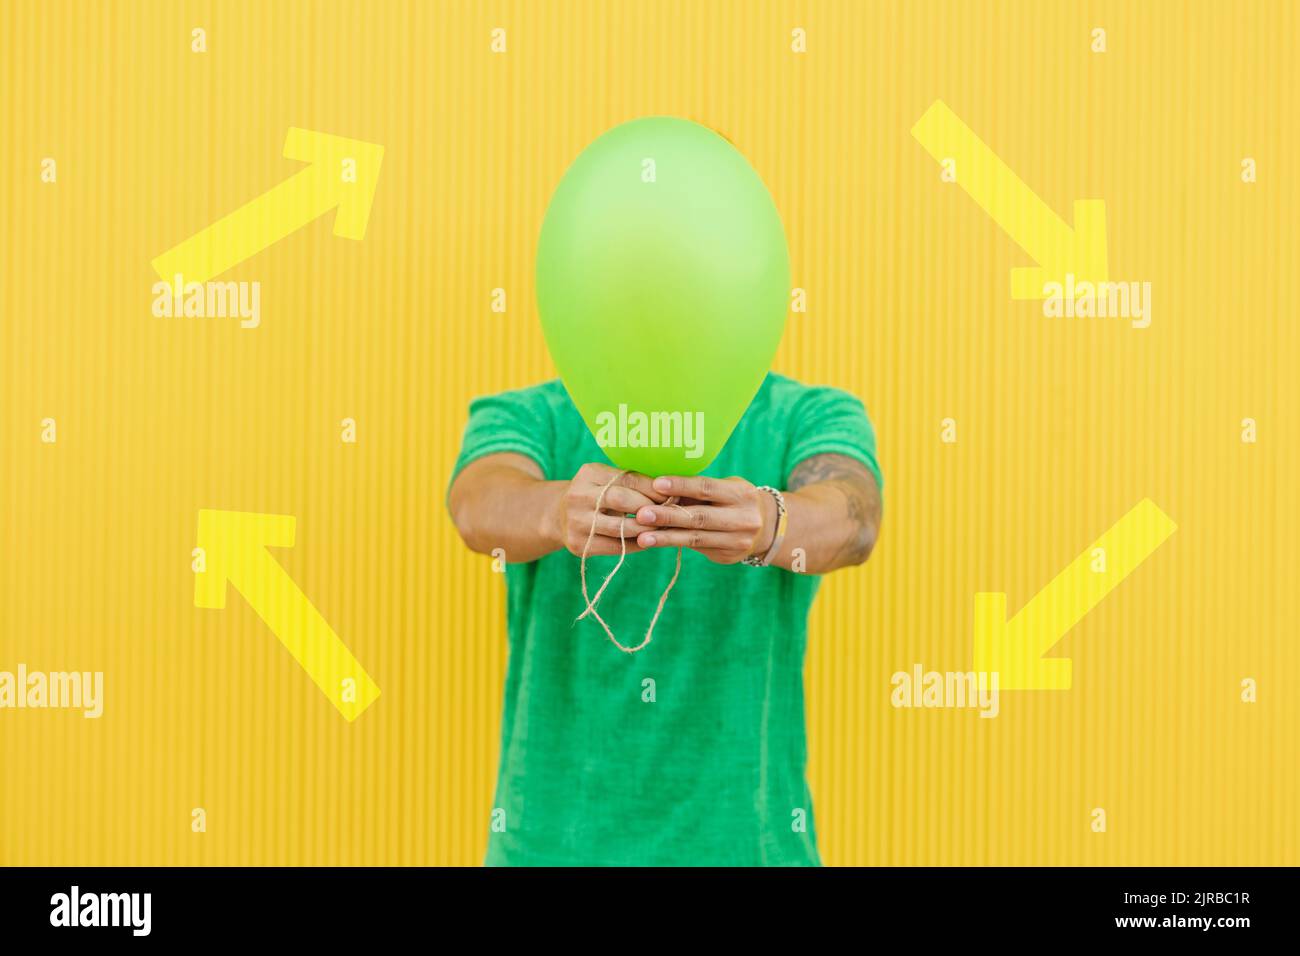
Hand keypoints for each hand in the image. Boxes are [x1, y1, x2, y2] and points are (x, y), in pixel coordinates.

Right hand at [548, 463, 667, 556]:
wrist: (559, 516)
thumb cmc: (596, 494)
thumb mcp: (607, 480)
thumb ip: (633, 482)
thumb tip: (672, 492)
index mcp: (588, 473)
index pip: (627, 479)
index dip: (652, 488)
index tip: (673, 495)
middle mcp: (578, 495)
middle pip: (621, 501)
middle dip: (649, 508)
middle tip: (670, 513)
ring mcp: (576, 522)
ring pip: (620, 528)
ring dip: (646, 529)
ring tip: (663, 528)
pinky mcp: (578, 544)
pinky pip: (615, 547)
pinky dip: (636, 545)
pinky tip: (648, 541)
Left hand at [633, 475, 775, 564]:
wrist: (767, 528)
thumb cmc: (734, 500)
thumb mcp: (725, 489)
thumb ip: (698, 492)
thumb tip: (658, 489)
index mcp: (741, 494)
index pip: (707, 488)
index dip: (681, 486)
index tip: (657, 484)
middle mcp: (742, 518)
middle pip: (700, 517)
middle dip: (668, 516)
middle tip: (642, 514)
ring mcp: (737, 540)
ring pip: (696, 538)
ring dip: (666, 537)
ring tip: (642, 536)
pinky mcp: (728, 556)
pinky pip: (697, 549)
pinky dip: (673, 544)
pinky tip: (654, 542)